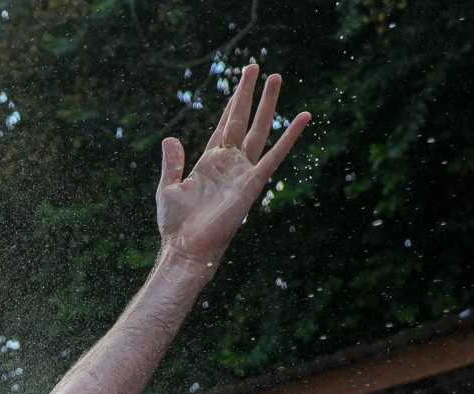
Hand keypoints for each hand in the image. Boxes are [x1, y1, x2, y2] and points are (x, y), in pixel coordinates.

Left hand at [155, 64, 310, 267]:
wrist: (187, 247)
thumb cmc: (176, 224)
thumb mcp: (169, 188)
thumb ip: (172, 163)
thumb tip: (170, 138)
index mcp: (209, 162)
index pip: (224, 126)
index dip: (232, 104)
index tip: (241, 82)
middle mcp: (229, 162)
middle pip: (242, 120)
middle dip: (249, 93)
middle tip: (256, 66)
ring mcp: (243, 170)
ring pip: (260, 129)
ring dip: (268, 103)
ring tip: (277, 77)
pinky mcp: (253, 182)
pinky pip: (275, 155)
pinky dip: (290, 136)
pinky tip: (304, 117)